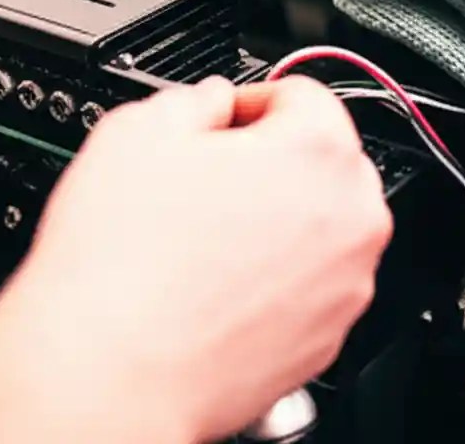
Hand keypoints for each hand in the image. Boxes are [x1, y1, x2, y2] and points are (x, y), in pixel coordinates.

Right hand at [14, 76, 390, 440]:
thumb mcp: (138, 130)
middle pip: (321, 163)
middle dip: (267, 164)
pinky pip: (303, 288)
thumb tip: (212, 103)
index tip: (217, 123)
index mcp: (318, 151)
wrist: (113, 371)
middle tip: (198, 183)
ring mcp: (343, 289)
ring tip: (196, 242)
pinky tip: (207, 285)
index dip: (247, 102)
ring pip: (315, 229)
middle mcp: (351, 221)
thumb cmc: (122, 262)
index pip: (301, 93)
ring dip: (269, 223)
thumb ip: (194, 98)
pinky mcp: (323, 341)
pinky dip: (267, 279)